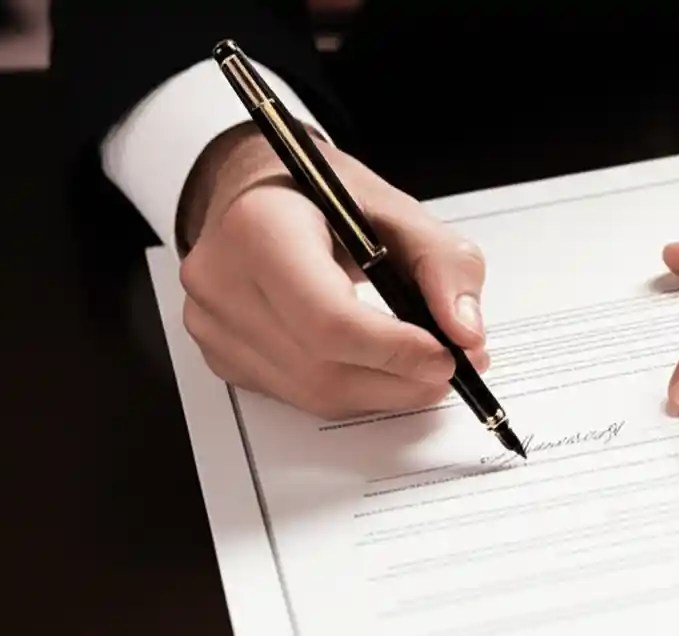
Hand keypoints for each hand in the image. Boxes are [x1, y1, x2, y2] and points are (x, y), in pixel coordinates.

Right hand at [177, 123, 487, 418]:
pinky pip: (298, 396)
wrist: (257, 194)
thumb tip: (465, 331)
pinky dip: (351, 392)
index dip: (395, 349)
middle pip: (324, 367)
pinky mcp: (221, 356)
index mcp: (260, 228)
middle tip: (451, 367)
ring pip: (314, 393)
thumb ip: (444, 264)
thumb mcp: (396, 208)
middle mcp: (223, 279)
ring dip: (383, 392)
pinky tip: (378, 369)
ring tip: (424, 369)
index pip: (328, 318)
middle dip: (401, 378)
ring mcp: (213, 324)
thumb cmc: (319, 196)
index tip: (446, 354)